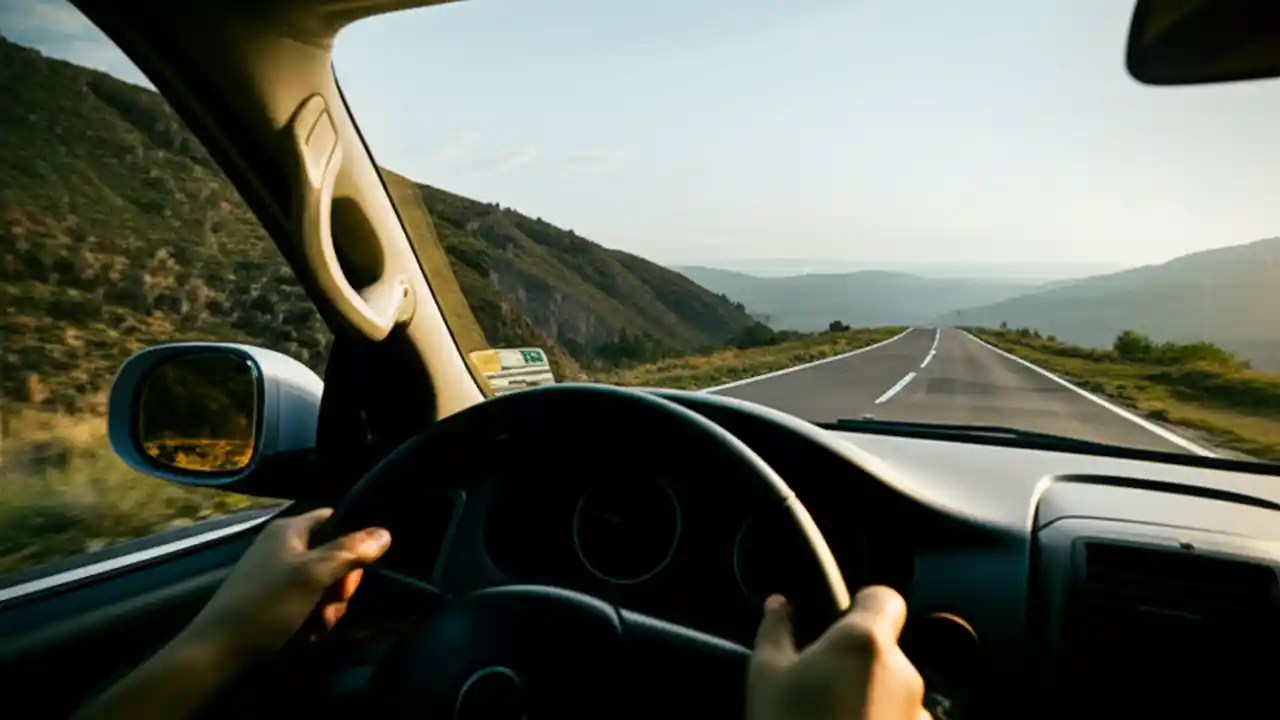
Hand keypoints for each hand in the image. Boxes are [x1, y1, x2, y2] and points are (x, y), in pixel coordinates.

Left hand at [181, 507, 390, 663]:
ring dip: (330, 605)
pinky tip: (310, 632)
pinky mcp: (273, 601)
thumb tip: (385, 532)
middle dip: (341, 584)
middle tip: (335, 604)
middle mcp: (283, 547)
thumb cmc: (266, 604)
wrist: (218, 651)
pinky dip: (313, 616)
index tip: (359, 566)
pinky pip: (307, 601)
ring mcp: (277, 575)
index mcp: (289, 531)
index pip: (334, 519)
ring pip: (323, 584)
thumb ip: (350, 552)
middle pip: (333, 555)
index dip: (353, 539)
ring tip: (320, 624)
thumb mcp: (313, 575)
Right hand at [749, 586, 928, 719]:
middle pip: (885, 648)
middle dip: (856, 661)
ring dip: (870, 697)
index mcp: (864, 642)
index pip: (884, 597)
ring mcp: (918, 714)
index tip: (835, 622)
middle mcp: (903, 673)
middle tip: (818, 684)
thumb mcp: (766, 677)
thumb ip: (776, 631)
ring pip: (893, 689)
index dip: (860, 604)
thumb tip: (779, 606)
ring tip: (830, 719)